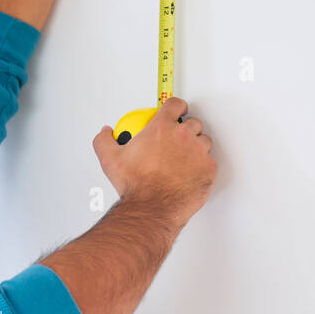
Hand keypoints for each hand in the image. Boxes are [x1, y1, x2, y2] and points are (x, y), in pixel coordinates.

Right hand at [92, 97, 216, 227]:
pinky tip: (189, 173)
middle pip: (192, 123)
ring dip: (195, 147)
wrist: (152, 208)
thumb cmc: (136, 186)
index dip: (176, 107)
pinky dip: (201, 166)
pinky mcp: (208, 169)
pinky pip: (208, 162)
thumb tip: (106, 133)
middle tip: (176, 143)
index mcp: (162, 128)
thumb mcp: (110, 159)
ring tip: (183, 160)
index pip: (175, 104)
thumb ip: (105, 140)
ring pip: (203, 141)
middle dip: (186, 130)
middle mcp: (183, 136)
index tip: (176, 111)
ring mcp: (199, 152)